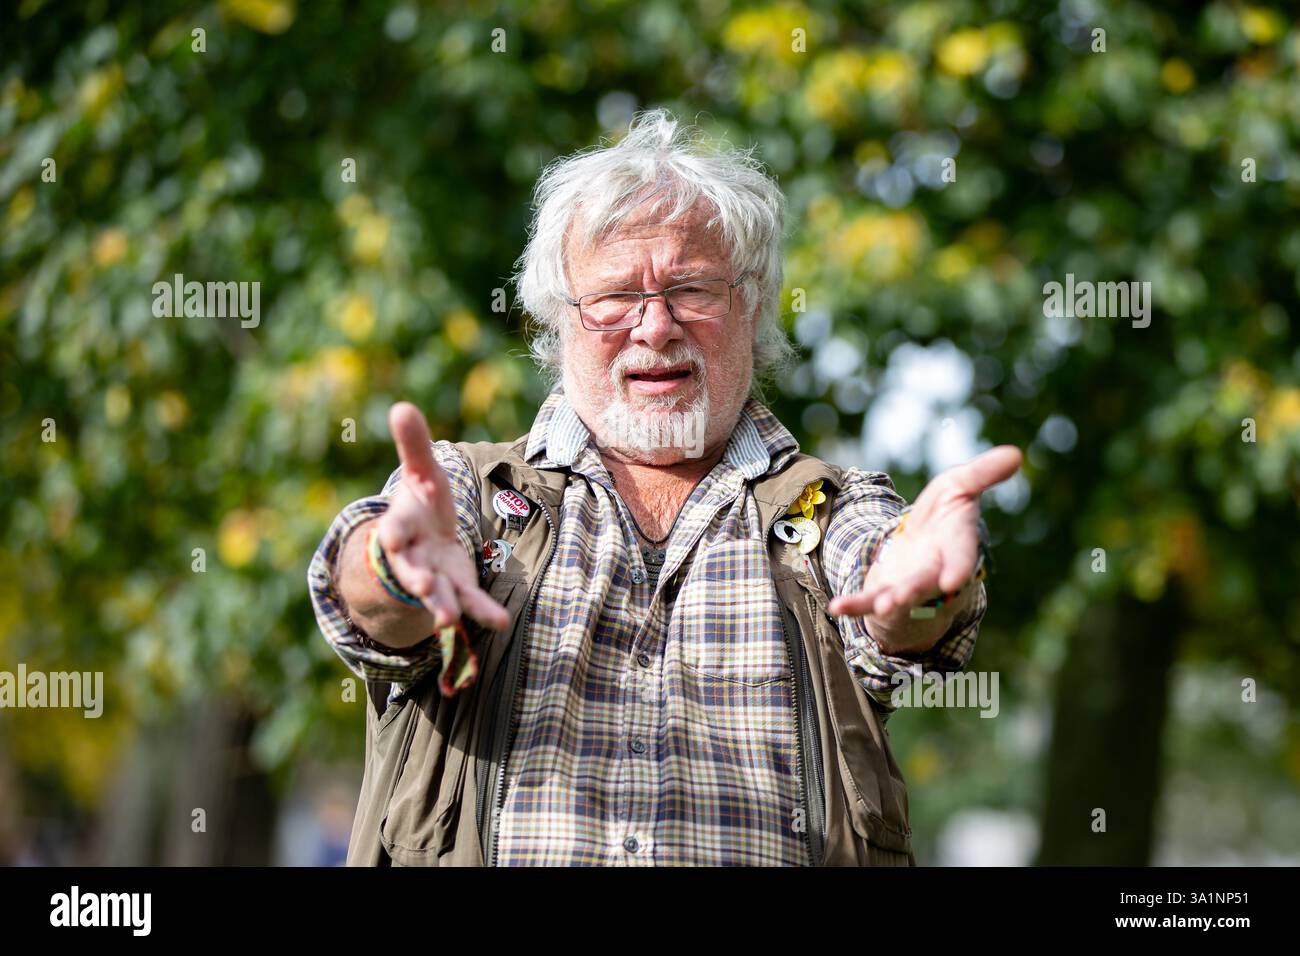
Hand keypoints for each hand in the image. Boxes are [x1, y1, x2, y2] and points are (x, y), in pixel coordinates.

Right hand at [376, 402, 510, 631]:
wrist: (422, 541)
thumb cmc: (421, 503)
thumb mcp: (420, 472)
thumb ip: (413, 445)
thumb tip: (401, 406)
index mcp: (402, 526)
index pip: (395, 530)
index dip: (394, 533)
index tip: (391, 538)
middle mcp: (413, 558)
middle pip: (411, 570)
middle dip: (415, 578)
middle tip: (421, 586)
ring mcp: (433, 577)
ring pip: (436, 594)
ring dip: (442, 605)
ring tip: (447, 619)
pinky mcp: (456, 588)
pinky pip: (469, 602)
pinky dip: (483, 613)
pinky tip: (500, 621)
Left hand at [828, 445, 1022, 620]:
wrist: (924, 547)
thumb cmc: (945, 516)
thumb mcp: (960, 487)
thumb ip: (984, 474)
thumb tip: (1017, 453)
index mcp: (957, 546)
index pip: (962, 556)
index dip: (960, 566)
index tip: (955, 579)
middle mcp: (936, 571)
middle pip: (928, 582)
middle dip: (918, 589)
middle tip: (903, 598)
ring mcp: (910, 586)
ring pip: (902, 596)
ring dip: (891, 601)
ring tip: (883, 606)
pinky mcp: (884, 591)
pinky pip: (868, 601)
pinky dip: (855, 605)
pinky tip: (838, 607)